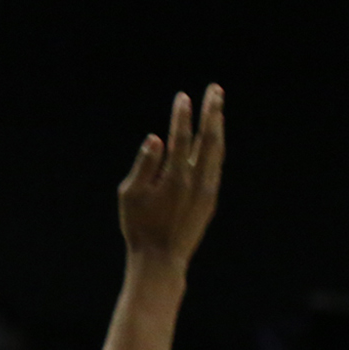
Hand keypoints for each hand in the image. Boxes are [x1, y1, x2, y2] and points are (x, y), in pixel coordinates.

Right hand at [117, 84, 223, 271]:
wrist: (162, 259)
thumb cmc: (139, 225)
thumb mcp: (130, 194)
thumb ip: (144, 164)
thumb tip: (155, 139)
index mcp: (175, 176)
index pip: (181, 137)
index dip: (182, 115)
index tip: (183, 96)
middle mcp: (197, 180)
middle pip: (209, 138)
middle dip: (213, 112)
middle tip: (215, 89)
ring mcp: (207, 190)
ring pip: (217, 151)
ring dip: (218, 128)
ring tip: (217, 109)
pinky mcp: (210, 199)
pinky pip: (216, 165)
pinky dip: (216, 147)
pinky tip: (214, 141)